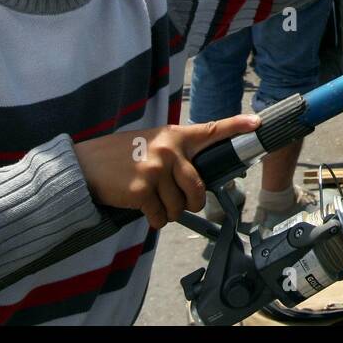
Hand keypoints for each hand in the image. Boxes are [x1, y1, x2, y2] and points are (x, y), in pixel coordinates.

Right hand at [74, 114, 260, 228]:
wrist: (84, 166)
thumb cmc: (119, 156)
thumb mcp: (150, 144)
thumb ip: (175, 154)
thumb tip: (196, 179)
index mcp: (174, 136)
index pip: (211, 130)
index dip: (236, 126)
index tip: (257, 123)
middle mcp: (169, 150)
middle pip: (199, 188)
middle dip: (192, 202)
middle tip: (181, 202)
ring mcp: (155, 170)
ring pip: (179, 206)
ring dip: (167, 212)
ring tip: (150, 200)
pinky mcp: (142, 190)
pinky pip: (160, 217)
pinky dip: (153, 219)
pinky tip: (140, 208)